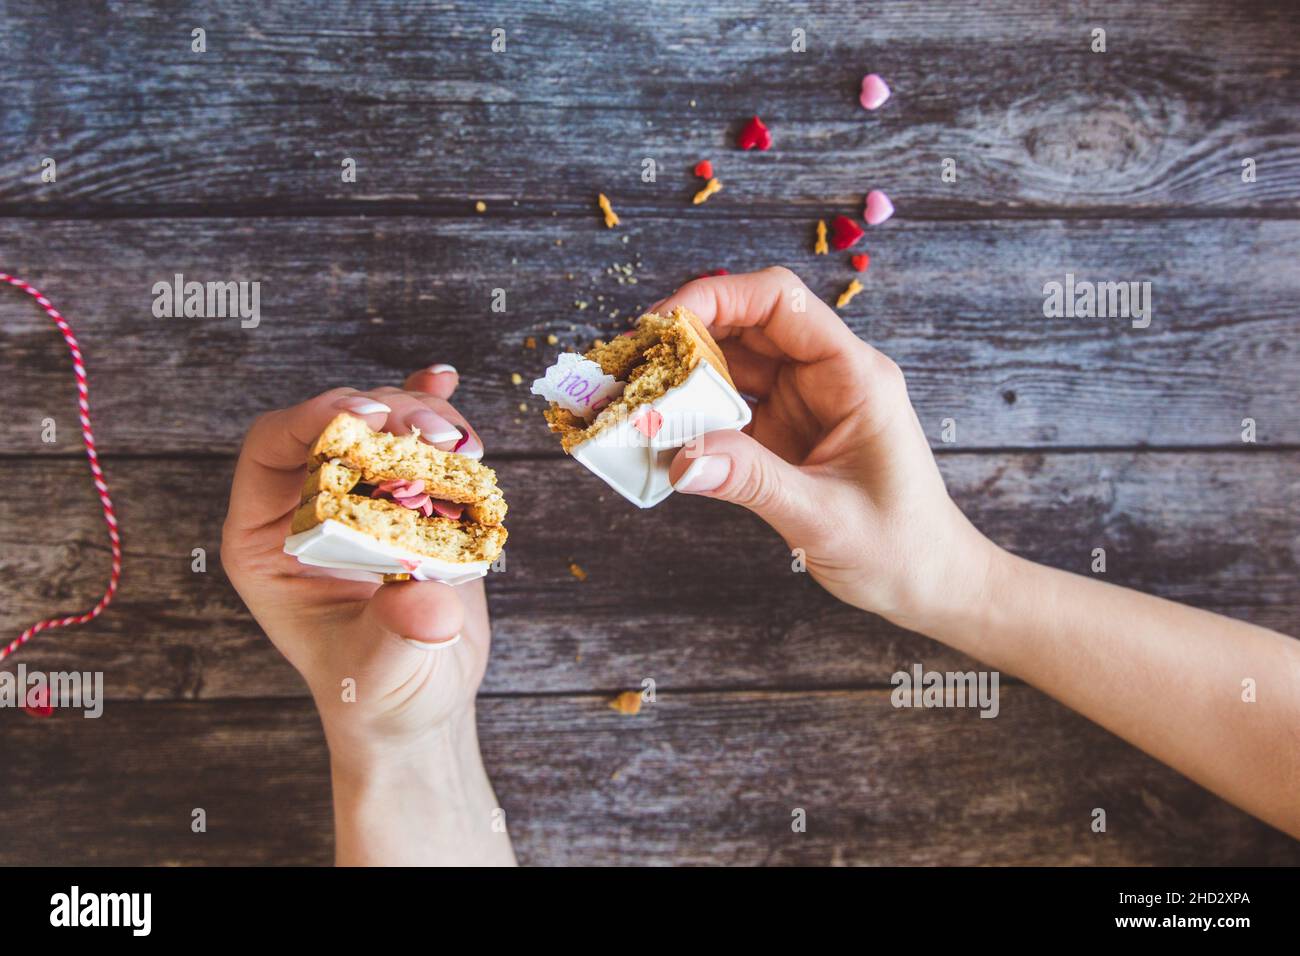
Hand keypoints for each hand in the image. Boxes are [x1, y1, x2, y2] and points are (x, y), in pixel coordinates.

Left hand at [221, 367, 492, 762]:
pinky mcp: (409, 501)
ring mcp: (360, 500)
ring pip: (382, 426)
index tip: (366, 415)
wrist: (420, 700)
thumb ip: (397, 636)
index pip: (271, 450)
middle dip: (386, 414)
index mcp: (266, 542)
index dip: (313, 419)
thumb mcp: (379, 671)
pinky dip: (434, 414)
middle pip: (334, 425)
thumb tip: (428, 608)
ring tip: (465, 445)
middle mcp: (306, 509)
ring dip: (424, 419)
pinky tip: (444, 383)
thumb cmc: (378, 695)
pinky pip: (415, 442)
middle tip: (438, 434)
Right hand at [653, 267, 997, 631]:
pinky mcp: (784, 433)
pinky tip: (657, 429)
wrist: (929, 583)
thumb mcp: (824, 517)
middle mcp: (828, 377)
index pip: (781, 303)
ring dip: (682, 375)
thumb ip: (753, 482)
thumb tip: (682, 460)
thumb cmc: (900, 548)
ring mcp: (804, 403)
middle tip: (630, 362)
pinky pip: (730, 406)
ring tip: (632, 394)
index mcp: (855, 376)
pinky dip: (692, 414)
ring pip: (733, 364)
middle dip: (686, 335)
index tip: (661, 324)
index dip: (718, 298)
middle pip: (748, 324)